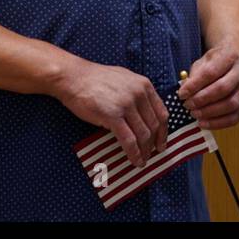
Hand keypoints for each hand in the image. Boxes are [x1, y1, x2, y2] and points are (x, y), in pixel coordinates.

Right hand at [53, 58, 169, 166]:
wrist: (74, 77)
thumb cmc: (96, 80)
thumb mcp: (125, 79)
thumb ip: (138, 93)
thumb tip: (145, 113)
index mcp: (144, 85)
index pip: (162, 112)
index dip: (164, 131)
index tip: (162, 143)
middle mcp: (139, 94)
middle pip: (154, 125)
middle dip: (154, 143)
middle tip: (152, 154)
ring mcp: (126, 105)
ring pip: (143, 135)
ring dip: (145, 151)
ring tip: (142, 160)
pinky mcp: (113, 116)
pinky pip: (129, 140)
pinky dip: (134, 153)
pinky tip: (134, 160)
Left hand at [177, 40, 238, 129]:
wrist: (236, 59)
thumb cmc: (217, 61)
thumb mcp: (203, 61)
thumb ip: (194, 76)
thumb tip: (185, 92)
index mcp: (230, 56)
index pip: (211, 72)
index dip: (195, 85)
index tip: (181, 94)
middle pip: (224, 88)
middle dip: (202, 99)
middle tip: (188, 105)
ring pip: (232, 104)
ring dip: (210, 113)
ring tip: (195, 114)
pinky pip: (235, 117)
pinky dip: (218, 123)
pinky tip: (205, 123)